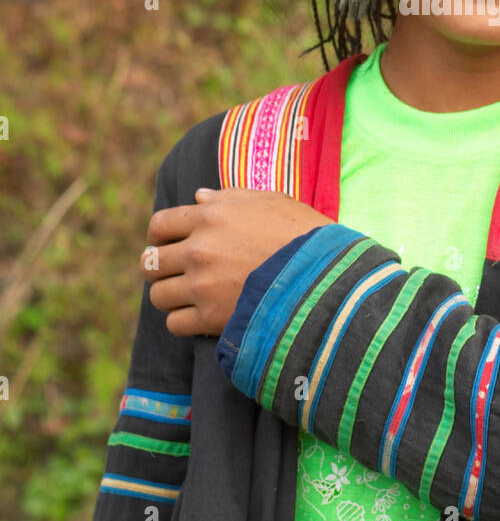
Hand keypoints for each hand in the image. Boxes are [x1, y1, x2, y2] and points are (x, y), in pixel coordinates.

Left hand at [142, 187, 333, 337]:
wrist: (326, 275)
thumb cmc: (303, 233)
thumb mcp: (271, 202)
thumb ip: (229, 197)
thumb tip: (198, 197)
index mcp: (210, 216)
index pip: (159, 226)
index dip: (159, 236)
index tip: (167, 244)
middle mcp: (199, 249)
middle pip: (150, 263)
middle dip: (160, 268)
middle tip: (179, 273)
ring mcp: (203, 285)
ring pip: (158, 296)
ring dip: (171, 296)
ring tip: (191, 297)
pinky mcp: (211, 318)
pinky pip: (174, 324)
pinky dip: (184, 322)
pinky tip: (202, 316)